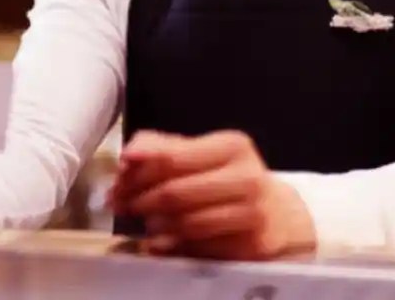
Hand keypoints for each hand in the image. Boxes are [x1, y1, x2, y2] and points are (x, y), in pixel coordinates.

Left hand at [110, 130, 316, 260]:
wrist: (277, 212)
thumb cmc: (229, 178)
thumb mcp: (202, 153)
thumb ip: (162, 148)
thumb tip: (129, 154)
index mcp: (233, 146)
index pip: (172, 158)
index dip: (138, 170)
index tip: (117, 178)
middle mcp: (247, 177)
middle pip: (176, 193)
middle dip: (139, 199)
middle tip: (120, 204)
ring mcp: (252, 214)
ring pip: (186, 223)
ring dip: (154, 225)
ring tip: (143, 221)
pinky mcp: (251, 245)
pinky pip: (199, 248)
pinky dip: (172, 246)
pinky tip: (161, 240)